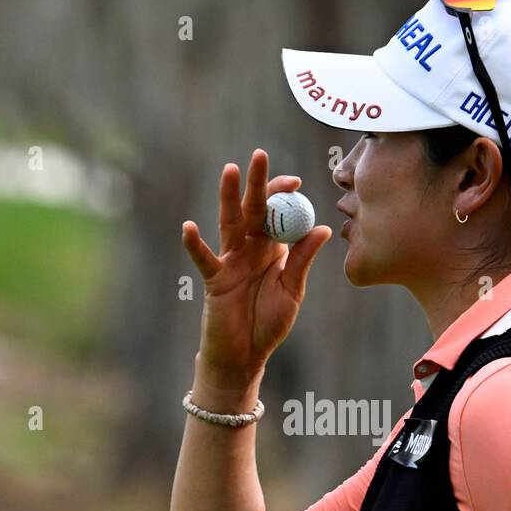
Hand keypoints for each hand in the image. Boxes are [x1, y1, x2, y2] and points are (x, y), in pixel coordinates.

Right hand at [181, 148, 331, 384]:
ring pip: (229, 223)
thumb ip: (302, 259)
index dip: (283, 195)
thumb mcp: (292, 290)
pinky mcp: (214, 279)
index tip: (297, 180)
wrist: (245, 355)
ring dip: (228, 198)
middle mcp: (250, 250)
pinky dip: (195, 244)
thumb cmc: (268, 323)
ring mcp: (230, 261)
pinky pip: (204, 259)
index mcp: (272, 250)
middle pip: (252, 210)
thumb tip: (322, 228)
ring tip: (229, 171)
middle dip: (256, 183)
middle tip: (259, 155)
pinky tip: (188, 228)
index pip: (277, 214)